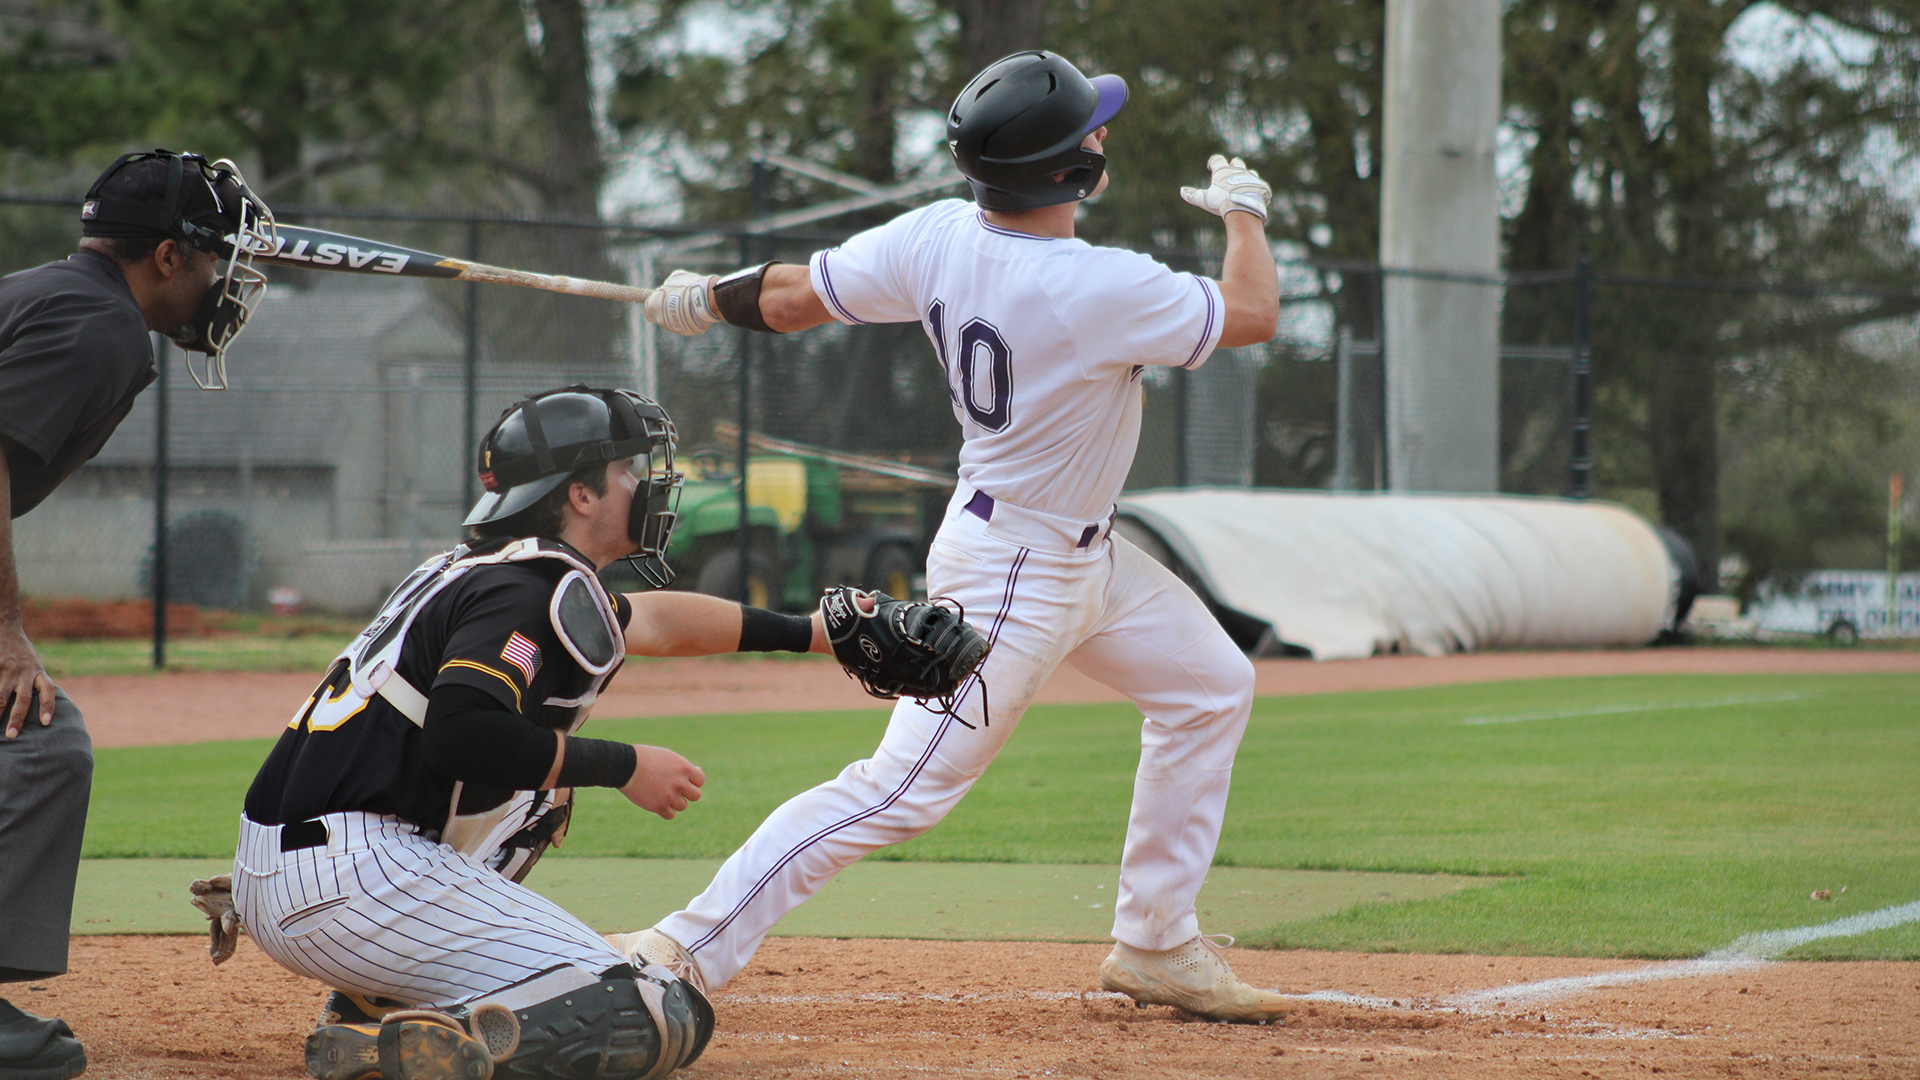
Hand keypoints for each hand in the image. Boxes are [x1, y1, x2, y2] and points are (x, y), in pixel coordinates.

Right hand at [0, 623, 54, 738]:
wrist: (7, 628)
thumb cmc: (23, 655)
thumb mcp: (35, 667)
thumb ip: (36, 684)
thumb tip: (42, 711)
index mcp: (38, 672)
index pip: (48, 690)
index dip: (48, 706)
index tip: (47, 722)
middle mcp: (25, 672)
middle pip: (23, 698)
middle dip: (17, 718)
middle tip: (12, 735)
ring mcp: (7, 670)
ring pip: (1, 695)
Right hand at [620, 744, 704, 819]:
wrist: (625, 766)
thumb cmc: (645, 758)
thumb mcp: (668, 756)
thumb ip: (683, 766)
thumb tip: (699, 772)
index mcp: (684, 768)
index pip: (700, 780)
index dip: (692, 781)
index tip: (682, 780)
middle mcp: (680, 783)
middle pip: (696, 796)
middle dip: (687, 793)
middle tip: (674, 789)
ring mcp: (670, 796)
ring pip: (683, 806)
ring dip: (675, 802)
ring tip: (662, 794)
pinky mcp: (659, 806)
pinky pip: (670, 815)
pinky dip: (665, 811)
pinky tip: (657, 802)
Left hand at [643, 270, 720, 335]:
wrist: (705, 299)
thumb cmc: (687, 287)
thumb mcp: (674, 279)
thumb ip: (668, 286)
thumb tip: (669, 288)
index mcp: (652, 306)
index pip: (647, 309)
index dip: (653, 304)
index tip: (660, 299)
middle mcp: (660, 320)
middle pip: (659, 318)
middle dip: (665, 311)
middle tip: (675, 303)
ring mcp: (673, 328)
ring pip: (672, 323)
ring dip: (678, 316)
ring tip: (689, 305)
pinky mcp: (686, 332)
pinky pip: (685, 326)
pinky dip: (688, 320)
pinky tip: (696, 312)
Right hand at [1180, 154, 1271, 221]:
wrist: (1243, 208)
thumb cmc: (1221, 201)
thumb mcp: (1204, 200)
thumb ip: (1193, 195)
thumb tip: (1182, 191)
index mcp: (1223, 171)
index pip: (1218, 159)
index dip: (1214, 161)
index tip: (1211, 165)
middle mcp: (1239, 171)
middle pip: (1237, 163)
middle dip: (1233, 166)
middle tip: (1230, 171)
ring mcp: (1252, 178)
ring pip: (1250, 173)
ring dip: (1247, 177)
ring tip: (1243, 184)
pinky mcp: (1262, 187)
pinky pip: (1261, 186)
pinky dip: (1257, 190)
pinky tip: (1254, 196)